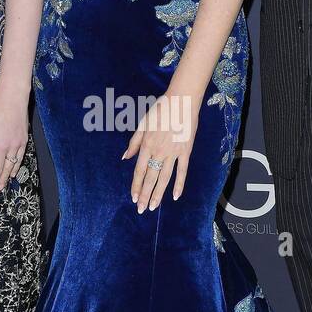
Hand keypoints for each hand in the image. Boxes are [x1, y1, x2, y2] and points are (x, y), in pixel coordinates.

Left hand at [122, 90, 198, 212]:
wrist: (181, 101)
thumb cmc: (160, 110)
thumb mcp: (142, 124)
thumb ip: (134, 142)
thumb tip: (125, 158)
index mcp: (147, 145)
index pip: (139, 171)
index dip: (136, 186)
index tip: (134, 198)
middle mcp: (159, 152)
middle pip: (151, 178)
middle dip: (145, 195)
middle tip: (142, 209)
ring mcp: (173, 153)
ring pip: (164, 178)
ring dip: (158, 194)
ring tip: (154, 207)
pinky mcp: (186, 151)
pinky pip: (182, 171)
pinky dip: (179, 184)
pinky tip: (175, 196)